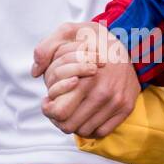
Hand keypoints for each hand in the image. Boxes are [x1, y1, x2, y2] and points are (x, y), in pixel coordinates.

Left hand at [33, 21, 139, 138]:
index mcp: (85, 78)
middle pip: (70, 125)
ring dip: (74, 124)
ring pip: (86, 131)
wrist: (129, 41)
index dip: (48, 110)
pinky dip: (91, 127)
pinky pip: (103, 131)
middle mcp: (102, 93)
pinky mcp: (126, 107)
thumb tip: (35, 72)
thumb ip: (46, 48)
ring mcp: (116, 102)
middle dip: (58, 119)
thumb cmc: (93, 39)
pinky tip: (85, 114)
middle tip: (56, 108)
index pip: (60, 112)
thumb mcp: (67, 32)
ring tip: (70, 110)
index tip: (47, 101)